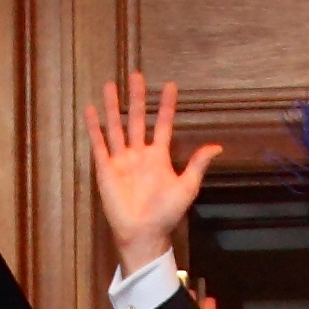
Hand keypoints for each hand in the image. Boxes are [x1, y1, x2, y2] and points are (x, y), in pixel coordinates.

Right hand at [88, 73, 222, 275]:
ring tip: (110, 85)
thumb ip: (197, 165)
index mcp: (158, 157)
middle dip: (136, 98)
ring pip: (116, 128)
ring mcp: (121, 161)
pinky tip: (91, 110)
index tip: (170, 86)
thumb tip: (217, 146)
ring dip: (112, 107)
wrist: (144, 233)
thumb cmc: (166, 213)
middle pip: (136, 120)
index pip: (162, 125)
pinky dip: (95, 128)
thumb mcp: (187, 187)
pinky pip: (99, 145)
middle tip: (137, 75)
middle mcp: (138, 154)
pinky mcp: (106, 170)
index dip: (166, 106)